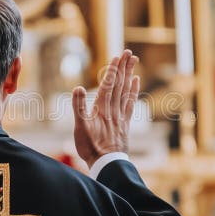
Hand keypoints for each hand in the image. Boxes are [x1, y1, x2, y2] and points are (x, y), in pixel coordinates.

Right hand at [72, 50, 139, 169]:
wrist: (107, 163)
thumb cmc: (90, 146)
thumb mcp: (80, 127)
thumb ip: (78, 107)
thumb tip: (77, 88)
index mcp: (102, 108)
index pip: (109, 84)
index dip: (113, 70)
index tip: (118, 56)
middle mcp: (113, 109)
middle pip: (120, 84)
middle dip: (124, 67)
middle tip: (128, 52)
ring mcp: (120, 115)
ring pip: (126, 90)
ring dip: (129, 75)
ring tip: (133, 61)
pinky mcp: (125, 122)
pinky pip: (131, 103)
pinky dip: (133, 91)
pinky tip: (136, 81)